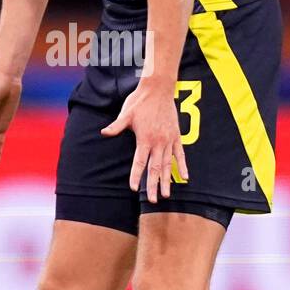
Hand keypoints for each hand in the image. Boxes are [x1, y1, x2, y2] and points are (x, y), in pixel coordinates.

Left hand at [100, 79, 188, 200]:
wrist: (159, 88)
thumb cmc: (140, 101)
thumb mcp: (126, 113)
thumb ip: (116, 126)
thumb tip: (103, 133)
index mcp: (145, 139)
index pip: (140, 162)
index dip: (136, 176)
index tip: (134, 188)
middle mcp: (158, 142)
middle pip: (155, 168)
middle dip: (153, 185)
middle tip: (153, 200)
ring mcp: (169, 140)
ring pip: (168, 164)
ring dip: (167, 180)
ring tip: (167, 194)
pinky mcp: (176, 136)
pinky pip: (180, 154)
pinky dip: (183, 166)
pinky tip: (185, 177)